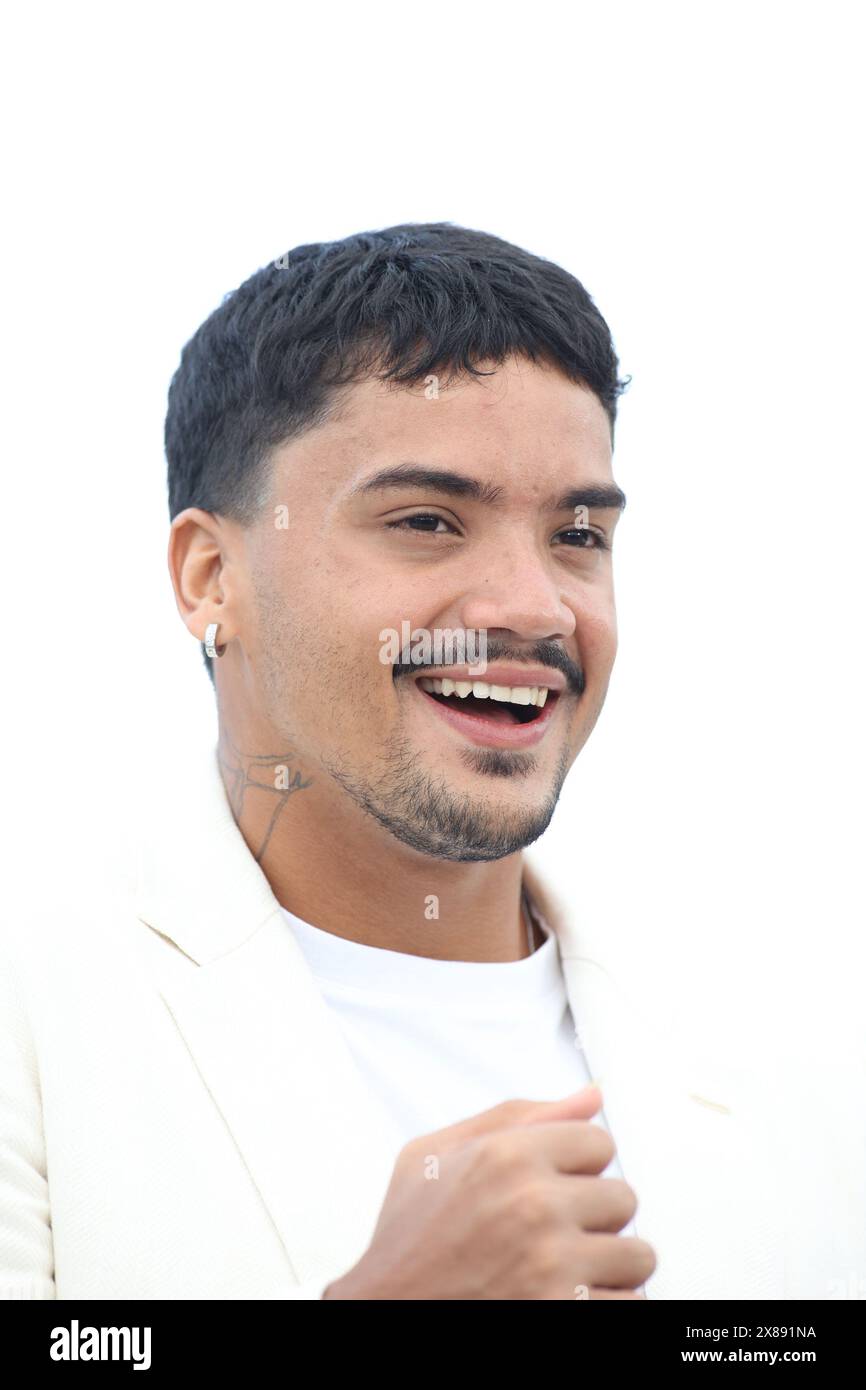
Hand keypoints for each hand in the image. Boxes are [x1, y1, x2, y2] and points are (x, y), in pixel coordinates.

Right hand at [322, 1084, 653, 1298]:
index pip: (600, 1144)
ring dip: (605, 1269)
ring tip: (560, 1275)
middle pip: (624, 1198)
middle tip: (550, 1239)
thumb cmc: (406, 1244)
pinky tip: (566, 1302)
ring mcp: (554, 1266)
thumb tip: (590, 1097)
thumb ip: (516, 1116)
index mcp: (507, 1156)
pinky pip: (633, 1305)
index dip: (576, 1170)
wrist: (382, 1315)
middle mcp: (534, 1205)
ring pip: (637, 1256)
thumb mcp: (435, 1156)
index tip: (554, 1189)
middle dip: (592, 1220)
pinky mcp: (569, 1315)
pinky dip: (605, 1307)